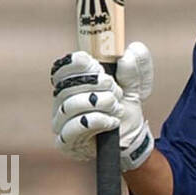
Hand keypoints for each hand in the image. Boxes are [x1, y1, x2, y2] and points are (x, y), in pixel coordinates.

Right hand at [51, 43, 154, 170]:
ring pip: (70, 106)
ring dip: (98, 103)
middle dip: (94, 85)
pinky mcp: (65, 142)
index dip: (76, 64)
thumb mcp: (134, 88)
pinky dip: (97, 121)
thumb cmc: (124, 112)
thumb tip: (131, 52)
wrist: (131, 142)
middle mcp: (61, 102)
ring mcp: (60, 123)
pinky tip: (112, 122)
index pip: (61, 70)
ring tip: (116, 107)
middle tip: (115, 90)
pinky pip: (73, 127)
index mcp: (71, 85)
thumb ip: (134, 70)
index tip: (96, 64)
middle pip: (66, 86)